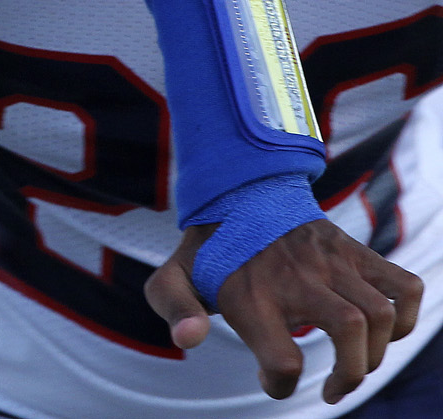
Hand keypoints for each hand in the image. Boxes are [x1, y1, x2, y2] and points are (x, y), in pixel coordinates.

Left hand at [145, 218, 422, 401]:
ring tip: (355, 363)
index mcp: (252, 293)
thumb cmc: (211, 251)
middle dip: (351, 374)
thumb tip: (187, 340)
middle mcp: (297, 276)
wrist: (237, 192)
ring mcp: (331, 261)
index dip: (279, 384)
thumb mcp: (173, 276)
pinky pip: (403, 287)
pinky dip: (407, 317)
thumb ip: (172, 308)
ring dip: (378, 352)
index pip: (282, 359)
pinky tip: (384, 332)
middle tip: (332, 387)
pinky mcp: (355, 251)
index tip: (271, 380)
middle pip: (349, 331)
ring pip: (380, 314)